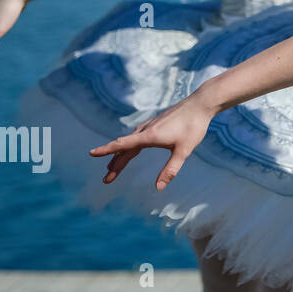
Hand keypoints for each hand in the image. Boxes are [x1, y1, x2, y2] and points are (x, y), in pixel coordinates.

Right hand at [89, 93, 216, 190]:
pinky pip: (137, 137)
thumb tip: (159, 187)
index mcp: (149, 136)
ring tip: (113, 167)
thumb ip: (171, 169)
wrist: (201, 104)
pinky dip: (130, 146)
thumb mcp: (184, 151)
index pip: (122, 145)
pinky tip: (131, 149)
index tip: (91, 153)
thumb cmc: (193, 127)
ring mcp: (150, 126)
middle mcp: (146, 130)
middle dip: (115, 164)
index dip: (106, 150)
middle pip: (125, 148)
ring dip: (121, 155)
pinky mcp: (156, 123)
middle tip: (106, 180)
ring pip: (131, 142)